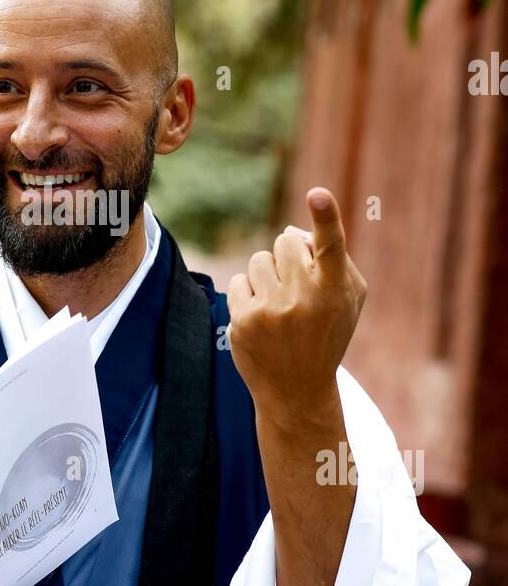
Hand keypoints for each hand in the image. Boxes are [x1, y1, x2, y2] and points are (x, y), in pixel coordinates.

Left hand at [226, 188, 366, 427]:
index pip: (332, 246)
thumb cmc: (327, 334)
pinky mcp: (242, 321)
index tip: (317, 194)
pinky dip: (248, 293)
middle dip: (290, 256)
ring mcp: (270, 312)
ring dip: (268, 274)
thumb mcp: (347, 300)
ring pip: (259, 260)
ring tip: (279, 304)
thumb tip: (292, 232)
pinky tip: (261, 317)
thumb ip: (332, 259)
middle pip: (285, 243)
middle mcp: (304, 300)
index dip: (326, 217)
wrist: (297, 391)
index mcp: (336, 292)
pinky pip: (238, 280)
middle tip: (298, 286)